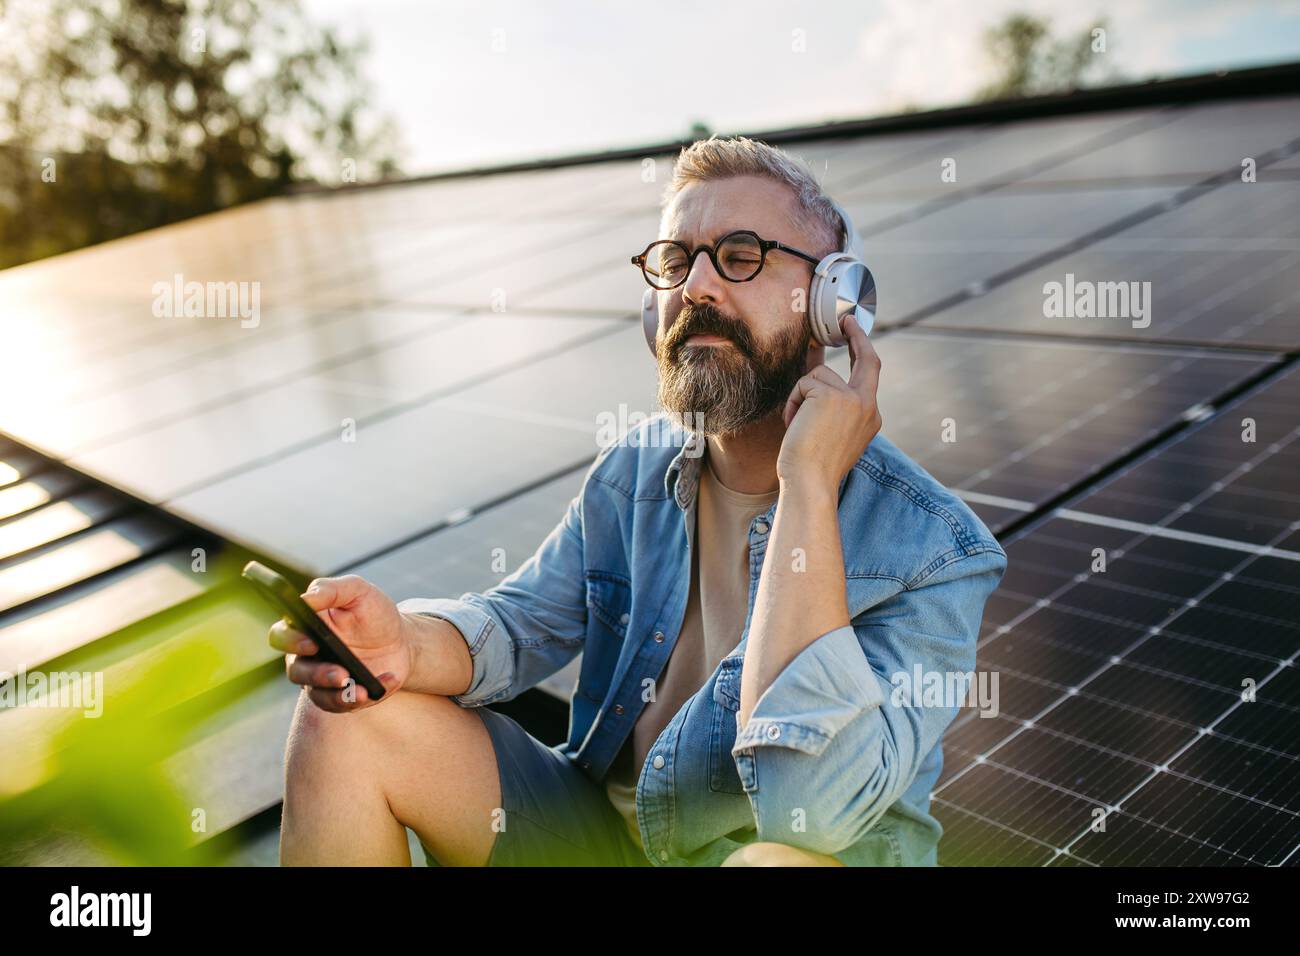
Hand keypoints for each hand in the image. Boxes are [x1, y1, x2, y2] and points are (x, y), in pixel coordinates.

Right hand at [267, 574, 407, 711]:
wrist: (402, 639)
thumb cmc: (373, 612)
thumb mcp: (358, 591)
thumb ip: (331, 590)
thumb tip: (304, 598)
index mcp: (304, 628)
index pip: (281, 636)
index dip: (291, 641)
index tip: (312, 643)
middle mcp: (307, 658)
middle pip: (297, 672)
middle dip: (318, 675)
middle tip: (342, 674)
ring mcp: (324, 680)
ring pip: (319, 695)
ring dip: (339, 695)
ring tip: (362, 690)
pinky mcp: (344, 696)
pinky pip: (348, 704)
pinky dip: (367, 696)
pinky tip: (387, 681)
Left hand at [777, 312, 882, 490]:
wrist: (810, 483)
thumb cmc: (812, 466)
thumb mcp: (831, 434)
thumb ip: (833, 408)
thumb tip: (816, 376)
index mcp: (871, 417)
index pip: (870, 375)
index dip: (863, 351)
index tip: (855, 332)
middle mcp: (869, 405)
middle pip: (867, 359)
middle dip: (858, 335)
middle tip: (847, 320)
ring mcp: (853, 399)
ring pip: (819, 375)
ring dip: (800, 397)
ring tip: (798, 426)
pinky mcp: (832, 395)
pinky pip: (804, 383)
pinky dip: (793, 402)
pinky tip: (795, 425)